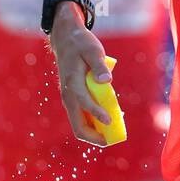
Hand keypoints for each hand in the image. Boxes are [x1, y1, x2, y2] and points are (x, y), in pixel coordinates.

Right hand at [49, 4, 112, 145]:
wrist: (66, 40)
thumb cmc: (81, 44)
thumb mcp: (92, 50)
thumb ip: (99, 65)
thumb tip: (107, 80)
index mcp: (72, 83)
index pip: (84, 103)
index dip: (97, 114)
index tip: (110, 121)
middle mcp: (68, 96)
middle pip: (78, 126)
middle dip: (94, 136)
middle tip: (112, 139)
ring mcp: (70, 99)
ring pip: (79, 125)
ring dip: (95, 132)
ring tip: (113, 133)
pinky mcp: (74, 99)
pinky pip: (82, 117)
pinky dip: (94, 123)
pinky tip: (108, 120)